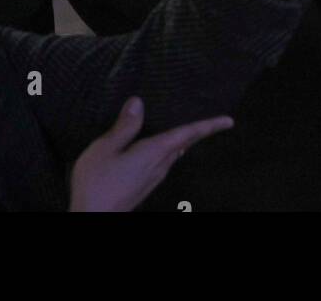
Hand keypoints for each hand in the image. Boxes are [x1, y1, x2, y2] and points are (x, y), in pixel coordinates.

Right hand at [68, 97, 231, 211]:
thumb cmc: (97, 183)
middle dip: (198, 132)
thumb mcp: (105, 149)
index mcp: (154, 153)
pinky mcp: (144, 186)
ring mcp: (153, 179)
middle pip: (184, 145)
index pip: (187, 135)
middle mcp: (159, 166)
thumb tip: (138, 102)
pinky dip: (170, 150)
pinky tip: (161, 148)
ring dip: (184, 141)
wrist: (92, 217)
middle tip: (213, 121)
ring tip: (189, 129)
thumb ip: (124, 127)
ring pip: (174, 155)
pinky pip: (164, 162)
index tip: (229, 121)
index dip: (208, 126)